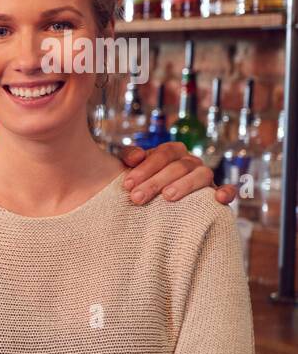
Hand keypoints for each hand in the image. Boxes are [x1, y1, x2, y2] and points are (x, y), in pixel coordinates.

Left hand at [117, 142, 235, 205]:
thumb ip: (129, 156)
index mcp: (172, 152)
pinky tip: (219, 199)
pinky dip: (226, 192)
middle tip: (137, 198)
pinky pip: (227, 190)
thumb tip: (135, 157)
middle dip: (156, 181)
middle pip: (179, 166)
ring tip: (167, 197)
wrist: (151, 201)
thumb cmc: (140, 181)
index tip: (127, 185)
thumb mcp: (129, 166)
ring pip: (202, 174)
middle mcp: (190, 161)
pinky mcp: (215, 193)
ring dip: (185, 185)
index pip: (163, 154)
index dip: (145, 168)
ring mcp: (204, 176)